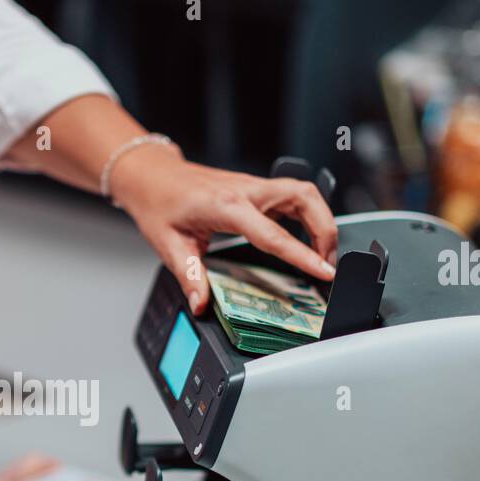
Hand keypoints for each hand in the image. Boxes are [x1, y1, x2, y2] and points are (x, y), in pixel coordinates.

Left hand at [108, 144, 338, 314]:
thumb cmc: (159, 204)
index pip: (273, 234)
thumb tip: (201, 305)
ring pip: (305, 192)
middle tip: (326, 264)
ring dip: (322, 220)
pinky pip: (294, 196)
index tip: (323, 271)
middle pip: (305, 198)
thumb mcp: (168, 245)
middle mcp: (246, 191)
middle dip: (326, 229)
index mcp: (226, 206)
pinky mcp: (256, 188)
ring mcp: (254, 186)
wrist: (153, 175)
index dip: (302, 254)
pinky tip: (306, 237)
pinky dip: (309, 214)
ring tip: (321, 254)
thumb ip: (190, 277)